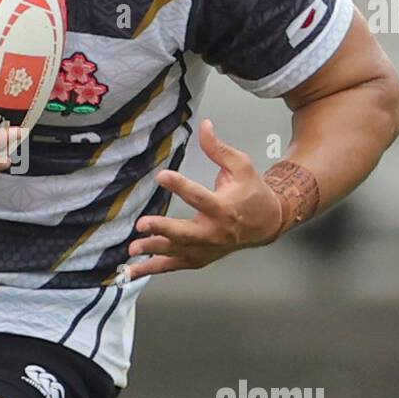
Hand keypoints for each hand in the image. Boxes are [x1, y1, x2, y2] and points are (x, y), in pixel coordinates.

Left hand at [121, 120, 281, 280]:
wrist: (266, 223)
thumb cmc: (252, 193)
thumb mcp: (241, 165)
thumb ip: (218, 148)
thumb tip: (204, 126)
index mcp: (225, 207)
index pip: (199, 197)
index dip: (180, 185)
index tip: (162, 175)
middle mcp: (215, 232)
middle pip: (186, 233)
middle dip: (163, 229)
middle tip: (143, 224)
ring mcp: (206, 248)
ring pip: (177, 252)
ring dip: (153, 251)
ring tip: (133, 249)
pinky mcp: (199, 258)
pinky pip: (174, 266)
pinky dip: (153, 269)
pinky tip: (132, 271)